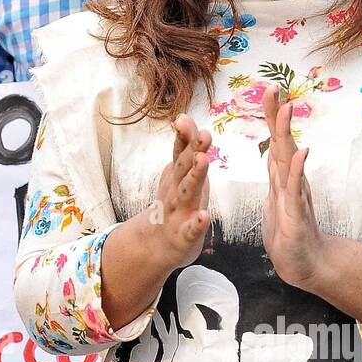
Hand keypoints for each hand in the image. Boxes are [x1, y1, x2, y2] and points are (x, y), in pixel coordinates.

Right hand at [153, 113, 211, 268]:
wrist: (155, 244)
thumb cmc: (175, 205)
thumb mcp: (179, 174)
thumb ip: (185, 147)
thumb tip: (184, 117)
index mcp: (177, 176)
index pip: (180, 152)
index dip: (184, 136)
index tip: (184, 118)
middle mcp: (176, 191)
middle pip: (184, 168)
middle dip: (194, 150)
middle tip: (205, 134)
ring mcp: (179, 213)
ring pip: (187, 193)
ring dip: (195, 177)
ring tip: (204, 161)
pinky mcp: (184, 235)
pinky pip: (190, 229)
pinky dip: (197, 223)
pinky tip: (204, 217)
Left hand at [261, 85, 325, 289]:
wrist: (305, 267)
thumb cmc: (289, 236)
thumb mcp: (276, 202)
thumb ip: (277, 178)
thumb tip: (274, 154)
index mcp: (282, 179)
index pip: (276, 143)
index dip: (272, 118)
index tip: (269, 92)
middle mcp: (292, 183)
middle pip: (283, 144)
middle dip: (278, 117)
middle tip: (275, 89)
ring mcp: (296, 198)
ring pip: (289, 161)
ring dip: (286, 135)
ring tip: (286, 110)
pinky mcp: (297, 216)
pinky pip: (296, 190)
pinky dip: (297, 171)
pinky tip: (301, 153)